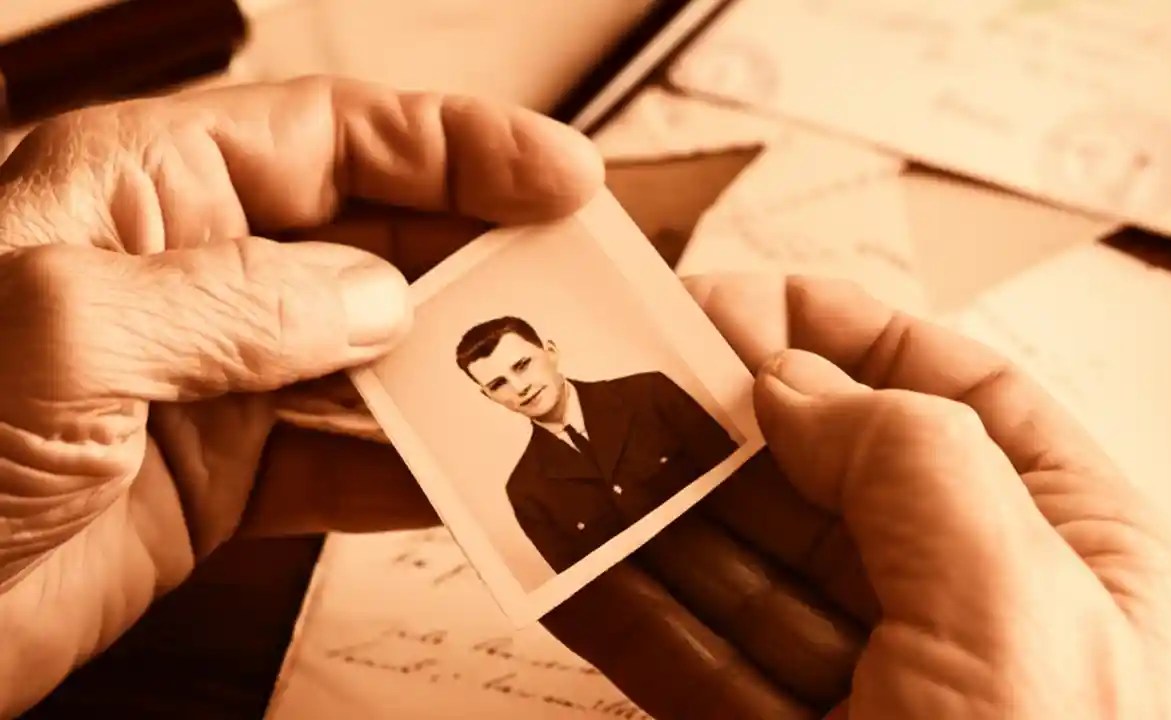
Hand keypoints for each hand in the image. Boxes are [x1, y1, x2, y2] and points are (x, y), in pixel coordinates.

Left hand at [0, 76, 601, 716]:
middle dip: (486, 262)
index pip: (338, 136)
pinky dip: (414, 475)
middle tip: (584, 295)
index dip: (462, 147)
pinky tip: (473, 483)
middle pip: (377, 241)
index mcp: (146, 188)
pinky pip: (346, 462)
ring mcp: (211, 381)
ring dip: (463, 376)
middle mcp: (190, 272)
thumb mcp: (66, 332)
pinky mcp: (217, 480)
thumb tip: (379, 301)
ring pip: (376, 357)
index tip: (564, 179)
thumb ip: (238, 300)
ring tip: (548, 391)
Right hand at [541, 275, 1170, 718]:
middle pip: (822, 463)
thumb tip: (794, 378)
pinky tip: (560, 553)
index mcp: (1067, 545)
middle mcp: (964, 599)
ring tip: (564, 445)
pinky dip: (621, 602)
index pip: (947, 389)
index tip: (724, 302)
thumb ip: (912, 460)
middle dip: (713, 416)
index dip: (833, 328)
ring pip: (739, 553)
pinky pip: (685, 650)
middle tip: (612, 367)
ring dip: (650, 500)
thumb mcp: (1020, 616)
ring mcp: (861, 676)